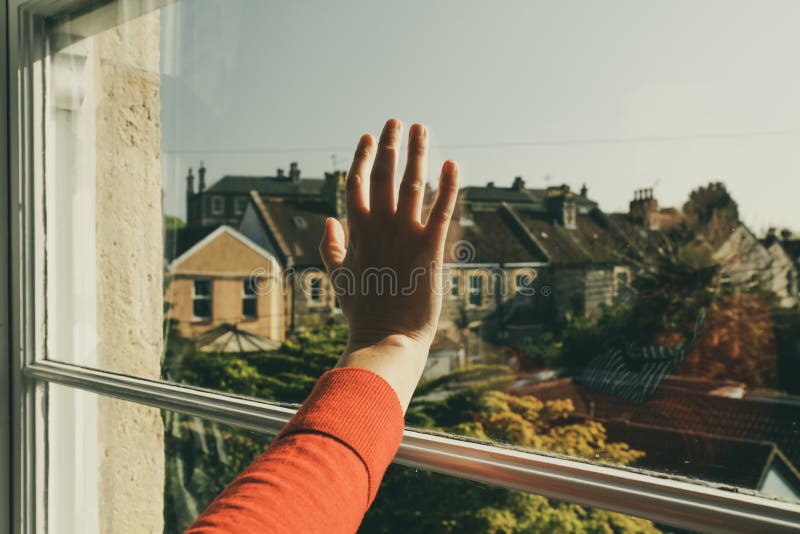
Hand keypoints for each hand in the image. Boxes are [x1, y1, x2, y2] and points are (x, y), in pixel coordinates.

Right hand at [319, 119, 458, 410]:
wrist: (386, 339)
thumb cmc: (363, 312)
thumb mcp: (336, 277)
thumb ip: (331, 246)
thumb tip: (328, 219)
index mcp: (357, 232)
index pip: (356, 183)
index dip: (362, 157)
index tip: (368, 136)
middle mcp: (379, 228)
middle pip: (382, 174)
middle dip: (389, 145)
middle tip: (396, 121)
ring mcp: (404, 236)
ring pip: (410, 183)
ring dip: (416, 152)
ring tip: (421, 128)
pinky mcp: (430, 249)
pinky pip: (441, 209)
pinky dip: (448, 185)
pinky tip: (454, 163)